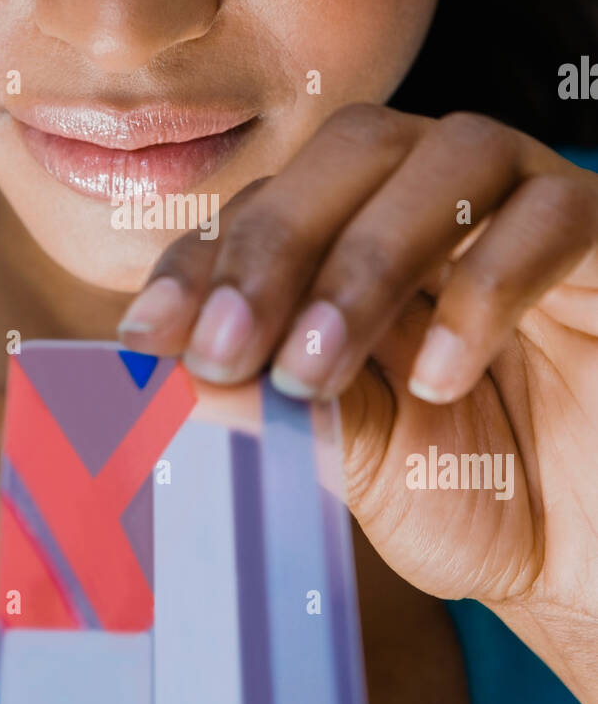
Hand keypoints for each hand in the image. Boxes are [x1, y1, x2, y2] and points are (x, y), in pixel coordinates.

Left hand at [117, 105, 597, 703]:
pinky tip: (438, 377)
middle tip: (227, 352)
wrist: (589, 556)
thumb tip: (158, 369)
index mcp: (365, 240)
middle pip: (350, 147)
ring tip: (316, 372)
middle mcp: (443, 202)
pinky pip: (550, 216)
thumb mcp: (351, 459)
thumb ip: (270, 405)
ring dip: (365, 260)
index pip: (271, 204)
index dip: (205, 260)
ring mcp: (529, 208)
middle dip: (272, 247)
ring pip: (446, 154)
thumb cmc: (478, 499)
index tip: (148, 339)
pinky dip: (483, 289)